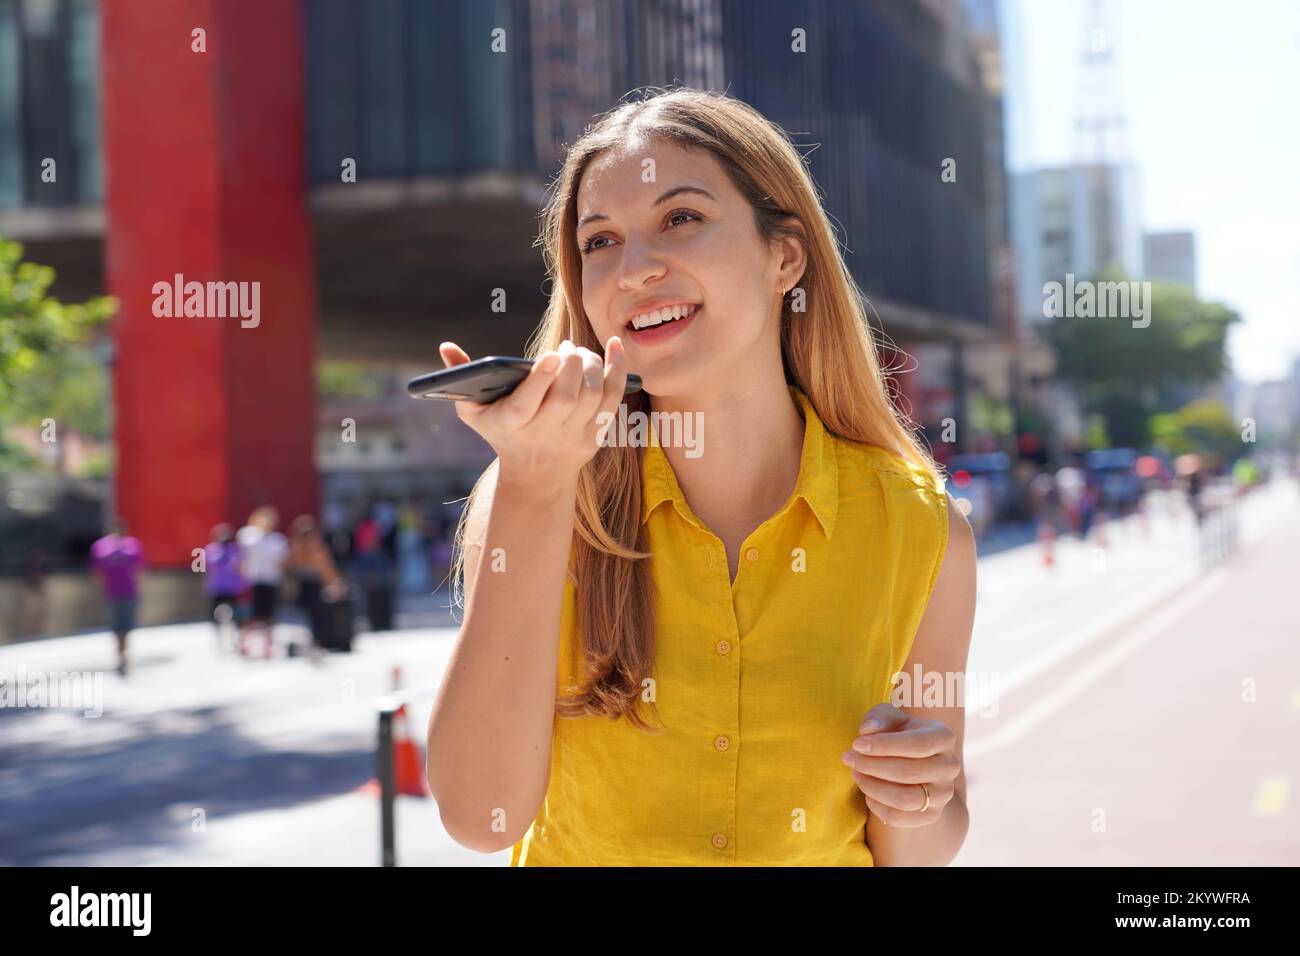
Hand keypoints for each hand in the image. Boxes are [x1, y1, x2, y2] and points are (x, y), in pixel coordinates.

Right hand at [437, 337, 627, 488]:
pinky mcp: (595, 437)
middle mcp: (545, 433)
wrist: (535, 475)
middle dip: (571, 366)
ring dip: (592, 366)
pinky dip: (617, 371)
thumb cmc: (501, 430)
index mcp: (513, 424)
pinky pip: (613, 400)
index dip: (541, 380)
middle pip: (566, 398)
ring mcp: (573, 437)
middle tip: (566, 348)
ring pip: (592, 397)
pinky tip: (614, 346)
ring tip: (579, 353)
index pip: (528, 404)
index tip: (550, 355)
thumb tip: (446, 346)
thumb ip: (460, 377)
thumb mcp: (474, 410)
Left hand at [840, 702, 959, 827]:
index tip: (856, 744)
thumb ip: (878, 717)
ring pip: (904, 798)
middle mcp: (949, 766)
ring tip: (855, 773)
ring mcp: (943, 794)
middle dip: (871, 765)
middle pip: (908, 772)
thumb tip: (868, 730)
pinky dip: (876, 806)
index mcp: (943, 737)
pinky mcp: (931, 814)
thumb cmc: (897, 732)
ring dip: (872, 786)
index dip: (884, 745)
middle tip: (848, 758)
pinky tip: (866, 791)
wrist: (914, 760)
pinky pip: (898, 817)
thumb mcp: (889, 717)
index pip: (918, 744)